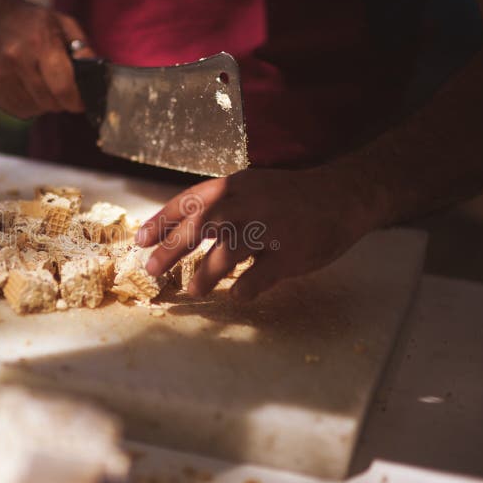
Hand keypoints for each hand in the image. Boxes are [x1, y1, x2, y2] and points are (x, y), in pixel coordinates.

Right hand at [0, 0, 93, 118]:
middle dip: (61, 101)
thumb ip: (83, 49)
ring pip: (33, 109)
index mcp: (39, 42)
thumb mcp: (62, 23)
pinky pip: (16, 110)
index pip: (63, 88)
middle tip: (61, 88)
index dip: (77, 101)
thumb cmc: (29, 21)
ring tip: (40, 83)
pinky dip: (26, 104)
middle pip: (49, 103)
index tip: (81, 101)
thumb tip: (96, 77)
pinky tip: (24, 87)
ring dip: (42, 103)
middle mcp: (16, 60)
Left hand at [134, 167, 382, 299]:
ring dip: (207, 271)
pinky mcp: (294, 251)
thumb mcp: (250, 188)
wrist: (344, 195)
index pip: (189, 200)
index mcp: (235, 186)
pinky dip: (247, 287)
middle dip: (173, 246)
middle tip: (152, 269)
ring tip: (191, 290)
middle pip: (203, 222)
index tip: (139, 240)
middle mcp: (250, 202)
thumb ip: (219, 205)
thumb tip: (178, 230)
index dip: (161, 220)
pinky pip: (264, 273)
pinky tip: (237, 297)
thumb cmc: (289, 198)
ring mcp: (273, 226)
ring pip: (231, 247)